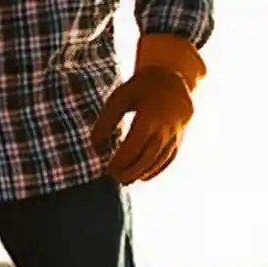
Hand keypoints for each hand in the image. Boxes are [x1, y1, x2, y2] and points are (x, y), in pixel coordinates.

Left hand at [91, 34, 204, 184]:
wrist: (173, 78)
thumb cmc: (139, 88)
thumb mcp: (119, 98)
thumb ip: (105, 122)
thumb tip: (94, 146)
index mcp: (150, 117)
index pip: (132, 148)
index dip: (119, 162)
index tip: (106, 169)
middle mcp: (165, 128)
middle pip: (146, 158)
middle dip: (129, 172)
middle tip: (113, 178)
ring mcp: (175, 134)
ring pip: (159, 160)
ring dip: (141, 173)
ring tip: (125, 180)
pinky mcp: (180, 136)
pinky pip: (170, 158)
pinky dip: (157, 170)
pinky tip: (143, 176)